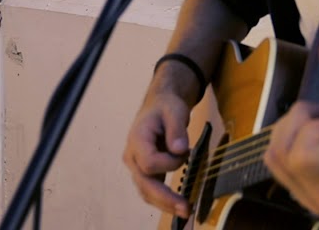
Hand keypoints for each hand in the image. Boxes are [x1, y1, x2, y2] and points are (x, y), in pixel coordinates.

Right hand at [123, 92, 192, 218]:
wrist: (159, 106)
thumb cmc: (166, 107)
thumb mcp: (175, 111)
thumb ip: (177, 129)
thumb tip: (180, 149)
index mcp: (137, 139)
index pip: (149, 162)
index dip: (169, 163)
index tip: (185, 151)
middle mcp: (132, 156)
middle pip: (144, 183)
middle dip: (165, 198)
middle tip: (186, 209)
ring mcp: (136, 166)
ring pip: (146, 191)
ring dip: (165, 203)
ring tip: (185, 211)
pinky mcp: (145, 172)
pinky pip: (151, 190)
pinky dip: (164, 200)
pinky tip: (178, 205)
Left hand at [263, 41, 318, 217]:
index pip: (304, 156)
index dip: (313, 127)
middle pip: (283, 152)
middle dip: (298, 121)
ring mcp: (315, 202)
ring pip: (274, 156)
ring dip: (291, 130)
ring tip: (318, 123)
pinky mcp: (304, 197)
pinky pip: (275, 164)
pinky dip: (287, 141)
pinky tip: (311, 135)